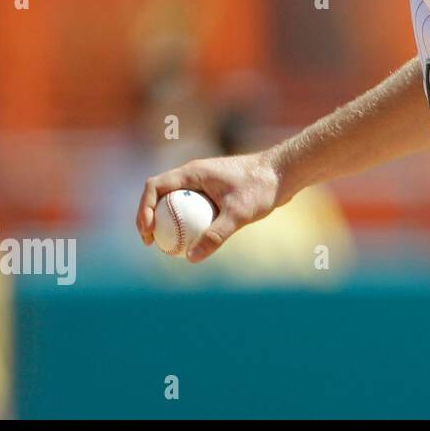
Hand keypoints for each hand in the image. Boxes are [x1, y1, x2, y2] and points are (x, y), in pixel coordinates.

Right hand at [136, 149, 286, 262]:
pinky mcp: (215, 192)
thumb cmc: (263, 187)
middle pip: (160, 195)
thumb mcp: (239, 214)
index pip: (154, 187)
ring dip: (168, 221)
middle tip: (151, 243)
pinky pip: (193, 208)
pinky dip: (188, 223)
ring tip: (168, 247)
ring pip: (176, 202)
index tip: (147, 232)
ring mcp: (204, 183)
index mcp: (192, 172)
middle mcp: (194, 175)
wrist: (286, 173)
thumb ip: (216, 235)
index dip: (143, 209)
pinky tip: (193, 244)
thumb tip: (191, 258)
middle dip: (150, 218)